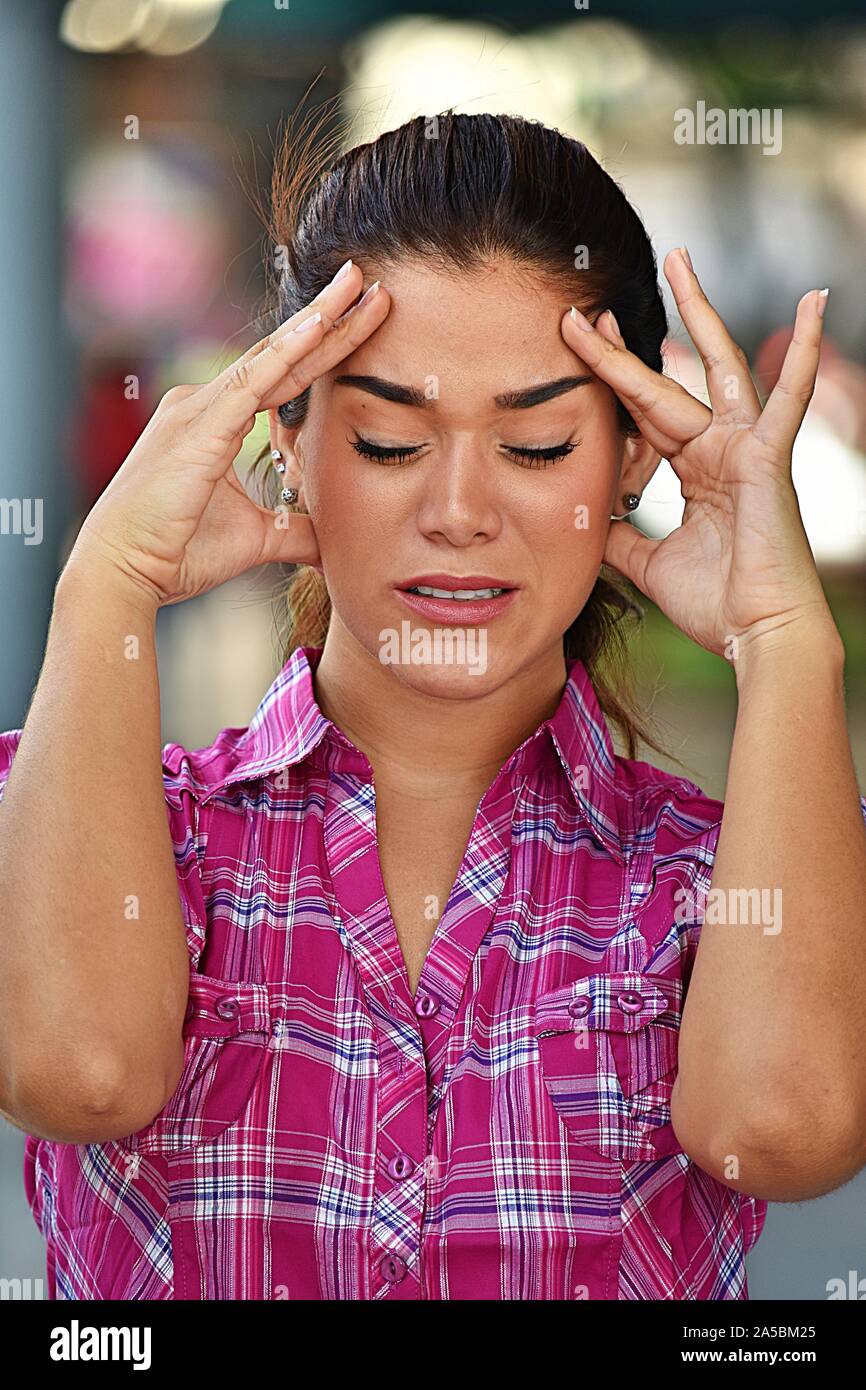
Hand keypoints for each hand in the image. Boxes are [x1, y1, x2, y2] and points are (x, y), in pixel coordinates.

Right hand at [67, 263, 390, 608]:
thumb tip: (332, 543)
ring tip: (359, 283)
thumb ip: (295, 531)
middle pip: (283, 354)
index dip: (325, 348)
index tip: (364, 319)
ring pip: (274, 356)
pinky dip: (288, 351)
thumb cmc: (177, 551)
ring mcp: (200, 408)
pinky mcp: (200, 426)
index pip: (284, 376)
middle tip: (371, 281)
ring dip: (320, 320)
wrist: (125, 569)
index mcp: (216, 420)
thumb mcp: (256, 537)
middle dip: (331, 317)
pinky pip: (253, 380)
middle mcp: (205, 402)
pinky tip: (320, 325)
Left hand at [560, 249, 837, 658]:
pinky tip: (815, 301)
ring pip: (715, 368)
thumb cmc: (715, 604)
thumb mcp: (648, 563)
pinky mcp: (770, 457)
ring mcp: (747, 448)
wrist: (757, 636)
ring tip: (679, 258)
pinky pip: (787, 397)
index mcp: (697, 469)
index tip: (577, 339)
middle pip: (671, 377)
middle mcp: (722, 449)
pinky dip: (803, 351)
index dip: (612, 377)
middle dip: (633, 339)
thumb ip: (620, 536)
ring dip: (698, 312)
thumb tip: (591, 519)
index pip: (646, 411)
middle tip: (598, 299)